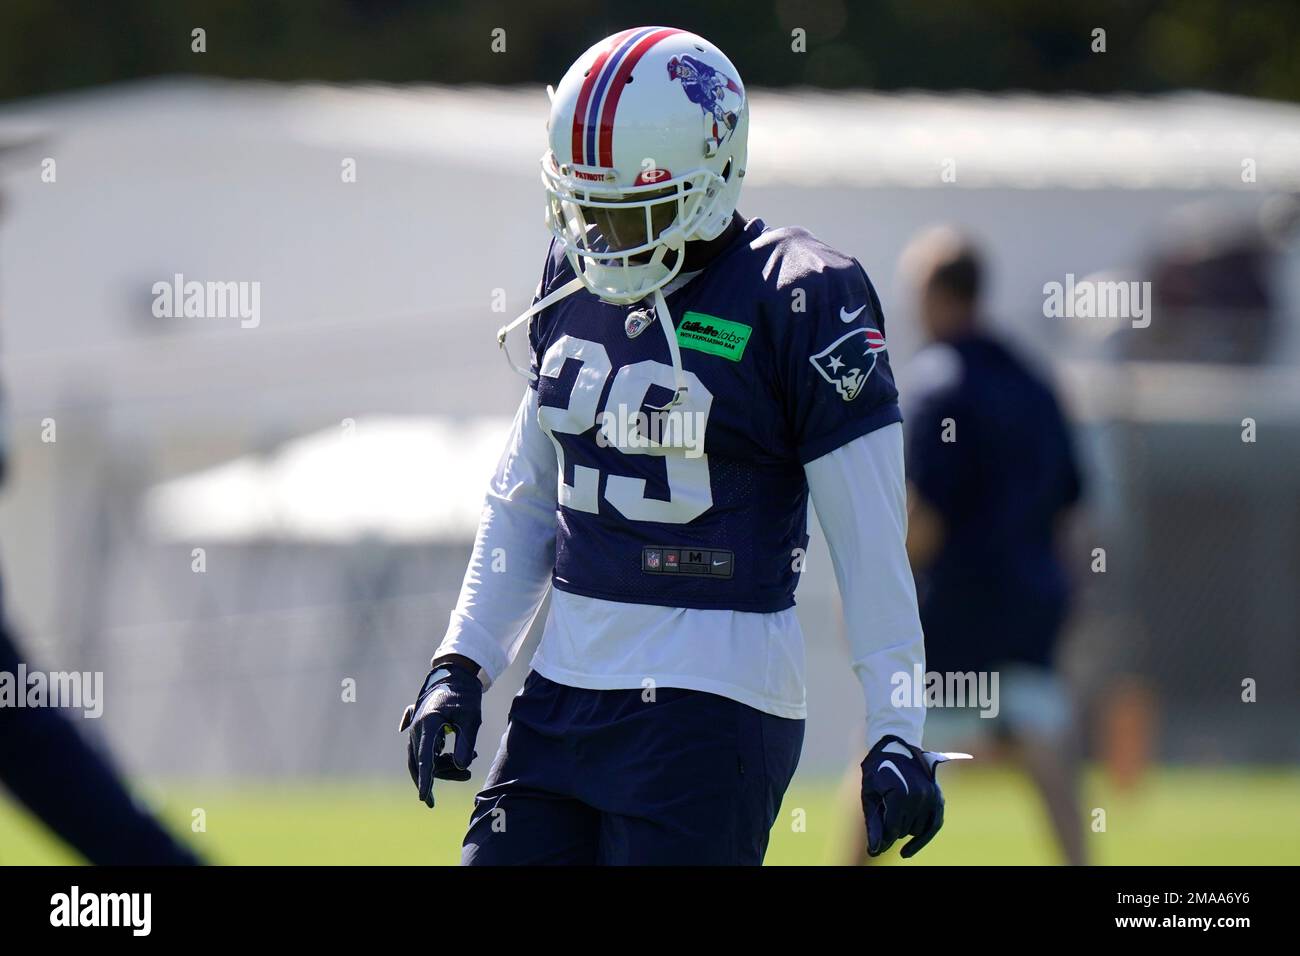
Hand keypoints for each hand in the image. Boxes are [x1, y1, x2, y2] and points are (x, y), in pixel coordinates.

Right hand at [398, 661, 482, 807]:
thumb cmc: (465, 697)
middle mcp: (417, 728)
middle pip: (420, 762)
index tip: (424, 797)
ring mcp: (416, 729)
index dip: (425, 779)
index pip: (425, 758)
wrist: (457, 678)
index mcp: (428, 723)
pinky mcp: (421, 731)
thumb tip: (461, 766)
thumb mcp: (471, 719)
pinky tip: (458, 762)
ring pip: (423, 759)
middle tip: (447, 792)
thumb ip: (466, 742)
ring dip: (443, 768)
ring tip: (468, 769)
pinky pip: (425, 753)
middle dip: (435, 778)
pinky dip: (439, 760)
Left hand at [860, 734, 960, 858]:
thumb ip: (874, 823)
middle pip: (903, 830)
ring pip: (917, 830)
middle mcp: (919, 796)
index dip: (881, 837)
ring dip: (905, 828)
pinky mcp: (938, 798)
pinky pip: (934, 825)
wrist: (896, 746)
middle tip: (882, 816)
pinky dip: (923, 838)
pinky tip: (908, 850)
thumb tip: (874, 850)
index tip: (873, 846)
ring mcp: (931, 797)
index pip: (891, 828)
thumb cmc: (877, 769)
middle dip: (891, 829)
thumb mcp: (870, 794)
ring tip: (893, 814)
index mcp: (900, 794)